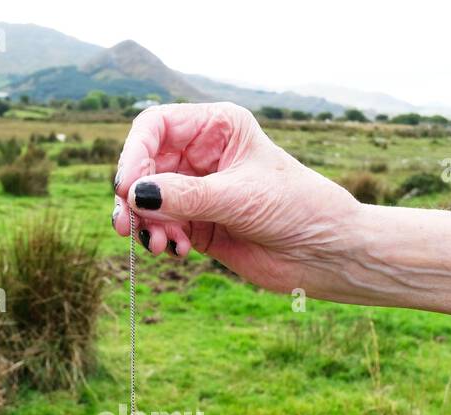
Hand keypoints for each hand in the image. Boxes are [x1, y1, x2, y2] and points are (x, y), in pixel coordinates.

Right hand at [112, 102, 367, 297]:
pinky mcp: (197, 224)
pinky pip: (161, 227)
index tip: (126, 187)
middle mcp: (201, 155)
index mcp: (216, 127)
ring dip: (144, 224)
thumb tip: (134, 196)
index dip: (134, 153)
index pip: (155, 127)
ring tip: (158, 245)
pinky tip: (176, 250)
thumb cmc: (295, 207)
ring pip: (147, 201)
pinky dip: (160, 239)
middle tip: (126, 225)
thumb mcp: (238, 197)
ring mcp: (197, 191)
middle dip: (133, 197)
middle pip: (144, 167)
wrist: (324, 251)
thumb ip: (184, 196)